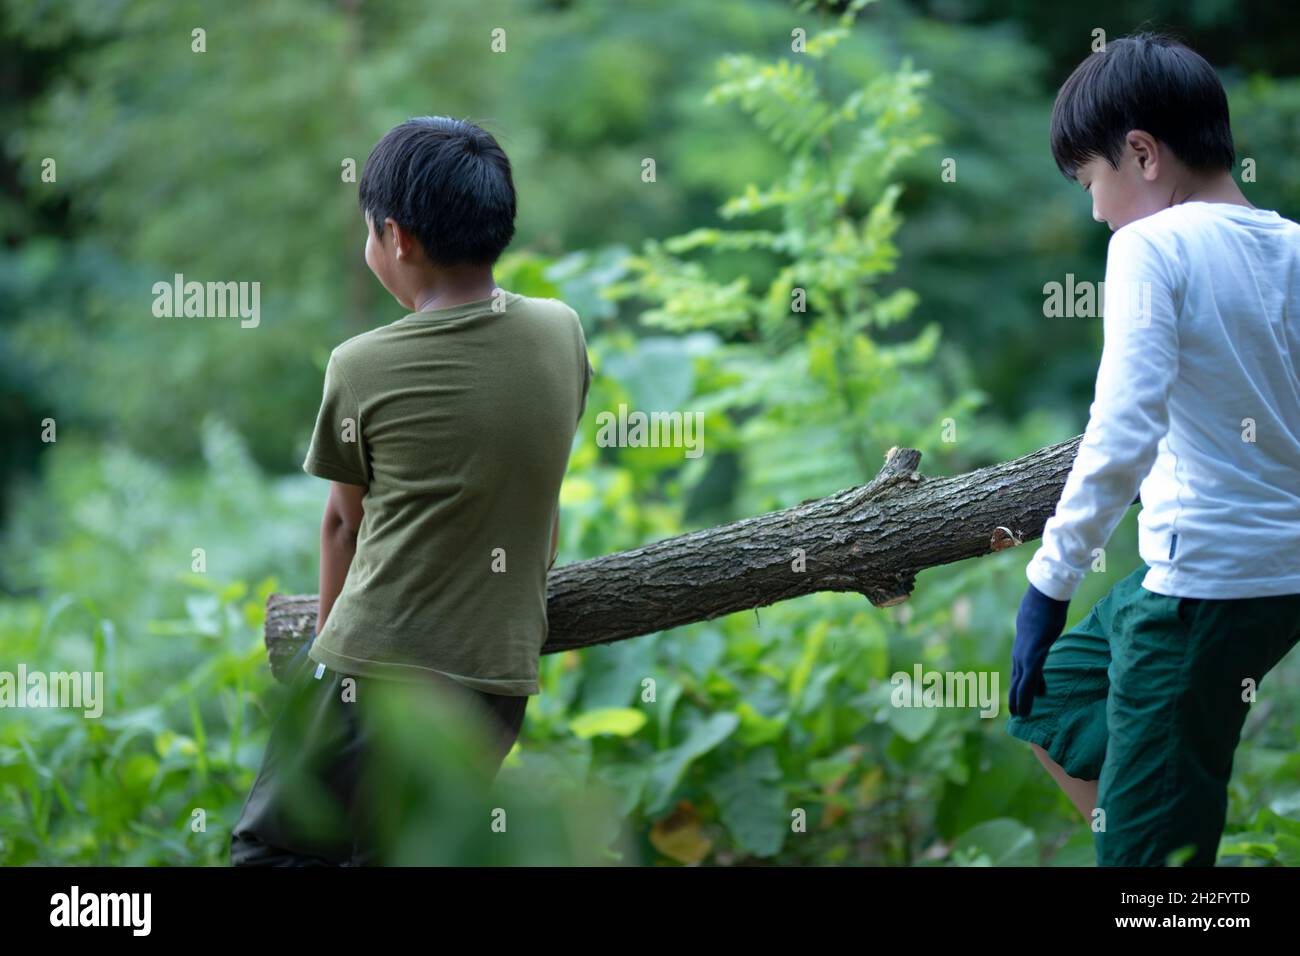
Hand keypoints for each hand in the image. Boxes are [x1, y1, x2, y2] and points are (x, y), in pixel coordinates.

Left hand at [1009, 584, 1069, 717]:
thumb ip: (1043, 633)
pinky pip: (1028, 684)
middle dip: (1017, 696)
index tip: (1025, 695)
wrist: (1044, 597)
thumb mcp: (1043, 624)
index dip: (1021, 684)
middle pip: (1017, 680)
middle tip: (1018, 712)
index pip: (1020, 670)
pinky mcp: (1032, 658)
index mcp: (1023, 647)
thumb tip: (1046, 634)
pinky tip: (1024, 711)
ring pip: (1020, 685)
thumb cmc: (1046, 606)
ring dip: (1019, 701)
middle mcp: (1020, 654)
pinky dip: (1025, 699)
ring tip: (1019, 716)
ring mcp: (1025, 657)